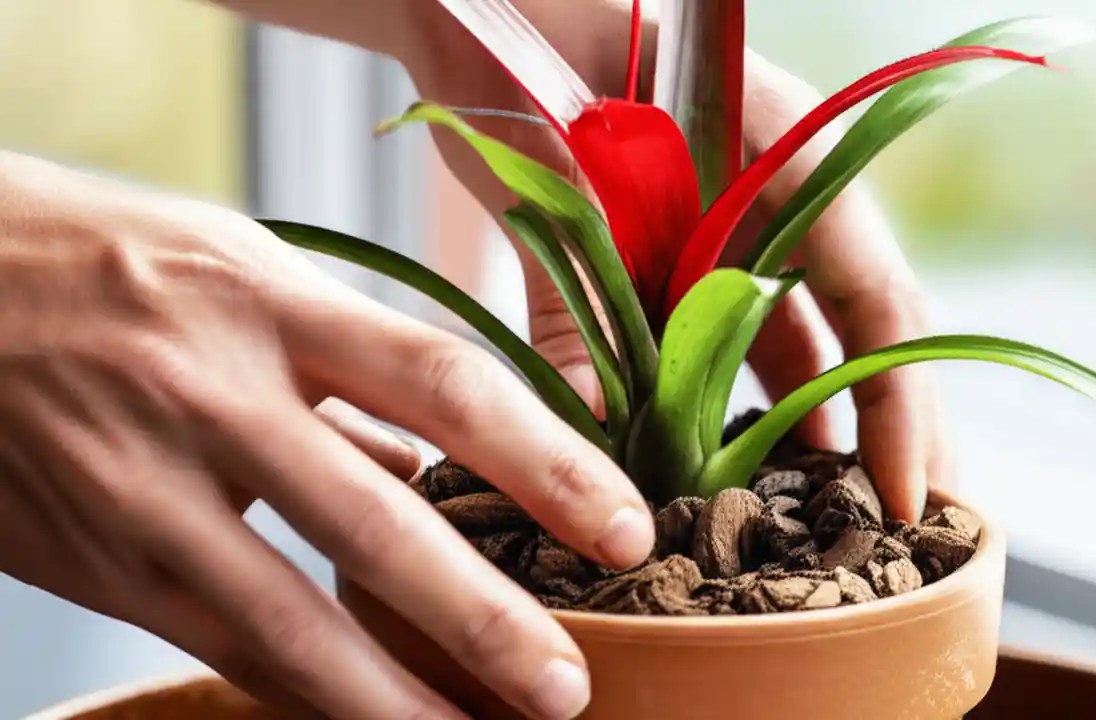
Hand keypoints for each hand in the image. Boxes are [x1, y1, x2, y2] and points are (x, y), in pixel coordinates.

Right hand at [0, 151, 651, 718]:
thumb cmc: (105, 262)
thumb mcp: (237, 269)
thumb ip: (341, 366)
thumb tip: (427, 464)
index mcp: (272, 299)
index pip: (445, 383)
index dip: (549, 463)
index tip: (624, 527)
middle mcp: (214, 390)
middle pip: (379, 526)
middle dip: (485, 621)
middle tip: (568, 689)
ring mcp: (145, 482)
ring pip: (289, 621)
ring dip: (394, 701)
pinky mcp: (90, 558)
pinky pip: (217, 644)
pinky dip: (301, 693)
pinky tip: (364, 718)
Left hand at [393, 1, 947, 520]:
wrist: (483, 11)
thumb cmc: (528, 49)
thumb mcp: (560, 172)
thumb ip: (581, 296)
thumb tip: (596, 431)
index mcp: (787, 158)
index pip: (878, 300)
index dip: (902, 406)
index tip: (906, 500)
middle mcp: (780, 200)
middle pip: (861, 335)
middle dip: (888, 436)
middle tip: (902, 538)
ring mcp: (734, 229)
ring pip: (796, 347)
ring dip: (811, 432)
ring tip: (820, 524)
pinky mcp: (683, 251)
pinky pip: (724, 342)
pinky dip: (732, 404)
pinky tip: (732, 466)